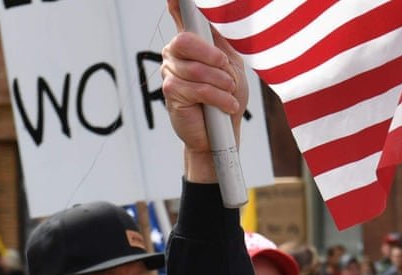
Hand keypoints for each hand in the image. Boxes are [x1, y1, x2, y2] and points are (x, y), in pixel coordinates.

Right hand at [162, 8, 247, 182]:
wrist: (221, 134)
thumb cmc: (227, 97)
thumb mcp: (231, 67)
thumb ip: (220, 44)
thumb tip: (207, 16)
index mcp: (190, 43)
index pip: (181, 15)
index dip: (178, 3)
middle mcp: (174, 52)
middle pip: (185, 41)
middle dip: (213, 57)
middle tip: (227, 71)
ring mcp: (169, 71)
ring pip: (197, 69)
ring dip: (221, 84)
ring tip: (230, 95)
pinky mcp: (170, 91)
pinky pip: (196, 88)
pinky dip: (218, 98)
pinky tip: (226, 105)